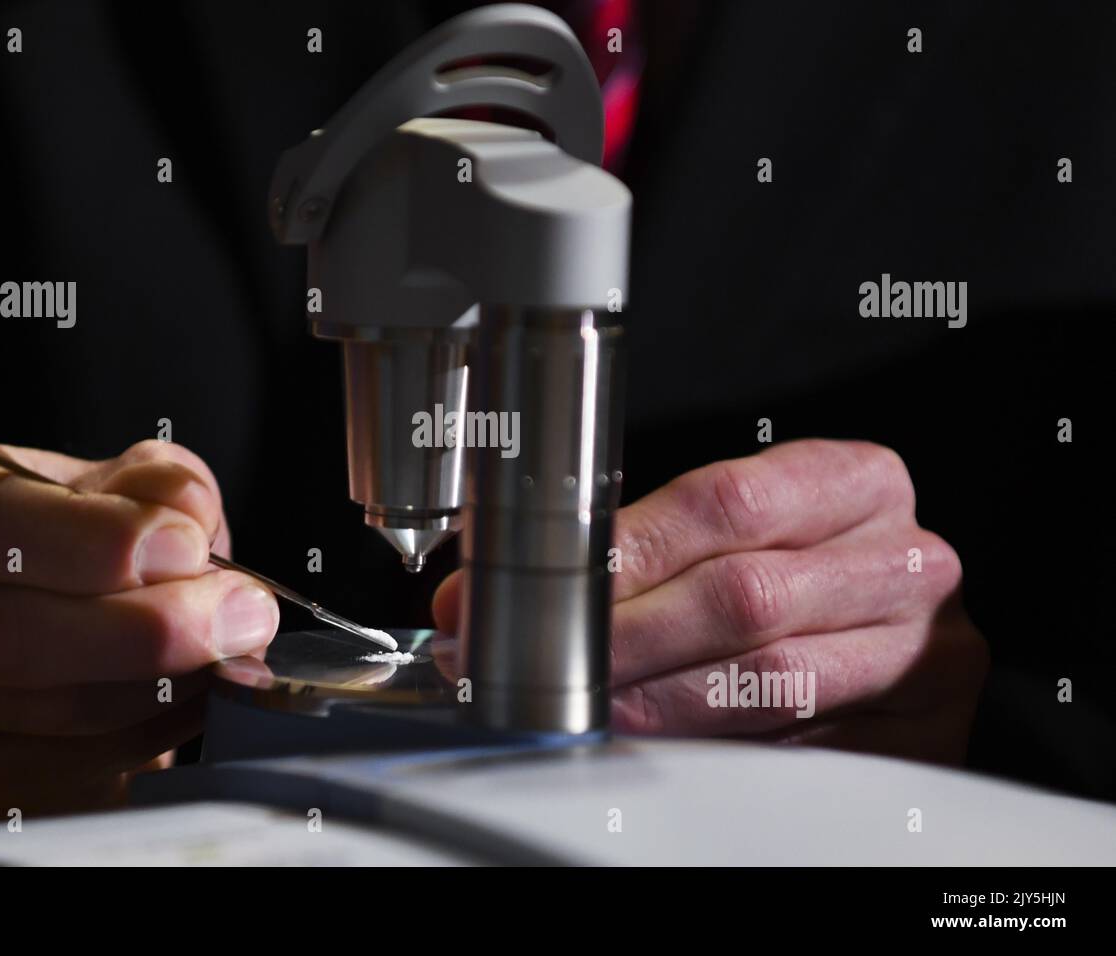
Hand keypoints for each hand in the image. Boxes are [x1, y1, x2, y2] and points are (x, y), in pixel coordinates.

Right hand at [0, 436, 277, 823]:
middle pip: (15, 633)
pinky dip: (154, 727)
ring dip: (163, 682)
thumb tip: (183, 515)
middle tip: (244, 612)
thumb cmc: (80, 536)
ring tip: (232, 647)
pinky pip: (70, 760)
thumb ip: (156, 484)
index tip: (188, 544)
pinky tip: (199, 692)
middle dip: (150, 628)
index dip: (97, 540)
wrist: (56, 618)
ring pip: (47, 707)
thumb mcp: (121, 480)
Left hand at [434, 440, 987, 763]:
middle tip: (548, 659)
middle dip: (627, 634)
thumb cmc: (810, 557)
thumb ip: (645, 542)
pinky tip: (658, 741)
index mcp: (859, 481)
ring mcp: (921, 648)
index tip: (554, 587)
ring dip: (659, 698)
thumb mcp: (750, 521)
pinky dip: (716, 747)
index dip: (629, 549)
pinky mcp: (919, 730)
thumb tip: (500, 587)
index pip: (728, 503)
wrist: (901, 612)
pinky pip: (801, 747)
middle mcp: (904, 559)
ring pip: (770, 679)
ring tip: (589, 702)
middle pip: (745, 595)